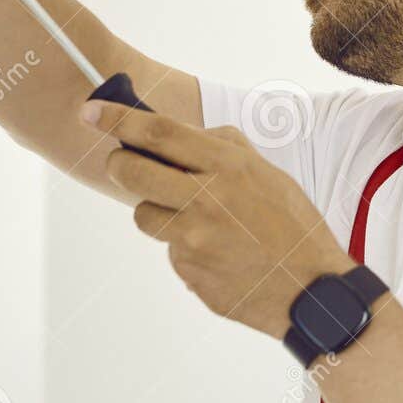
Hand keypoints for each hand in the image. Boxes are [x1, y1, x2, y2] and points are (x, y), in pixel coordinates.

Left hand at [80, 102, 354, 337]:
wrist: (312, 292)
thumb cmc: (293, 227)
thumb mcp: (268, 174)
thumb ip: (225, 150)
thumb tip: (184, 134)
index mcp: (227, 167)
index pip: (159, 134)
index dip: (117, 119)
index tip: (90, 111)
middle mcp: (205, 200)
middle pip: (132, 172)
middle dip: (119, 164)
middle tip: (123, 163)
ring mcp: (193, 240)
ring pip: (144, 216)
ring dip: (158, 212)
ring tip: (199, 222)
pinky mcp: (188, 272)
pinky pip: (169, 251)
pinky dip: (186, 249)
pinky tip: (219, 255)